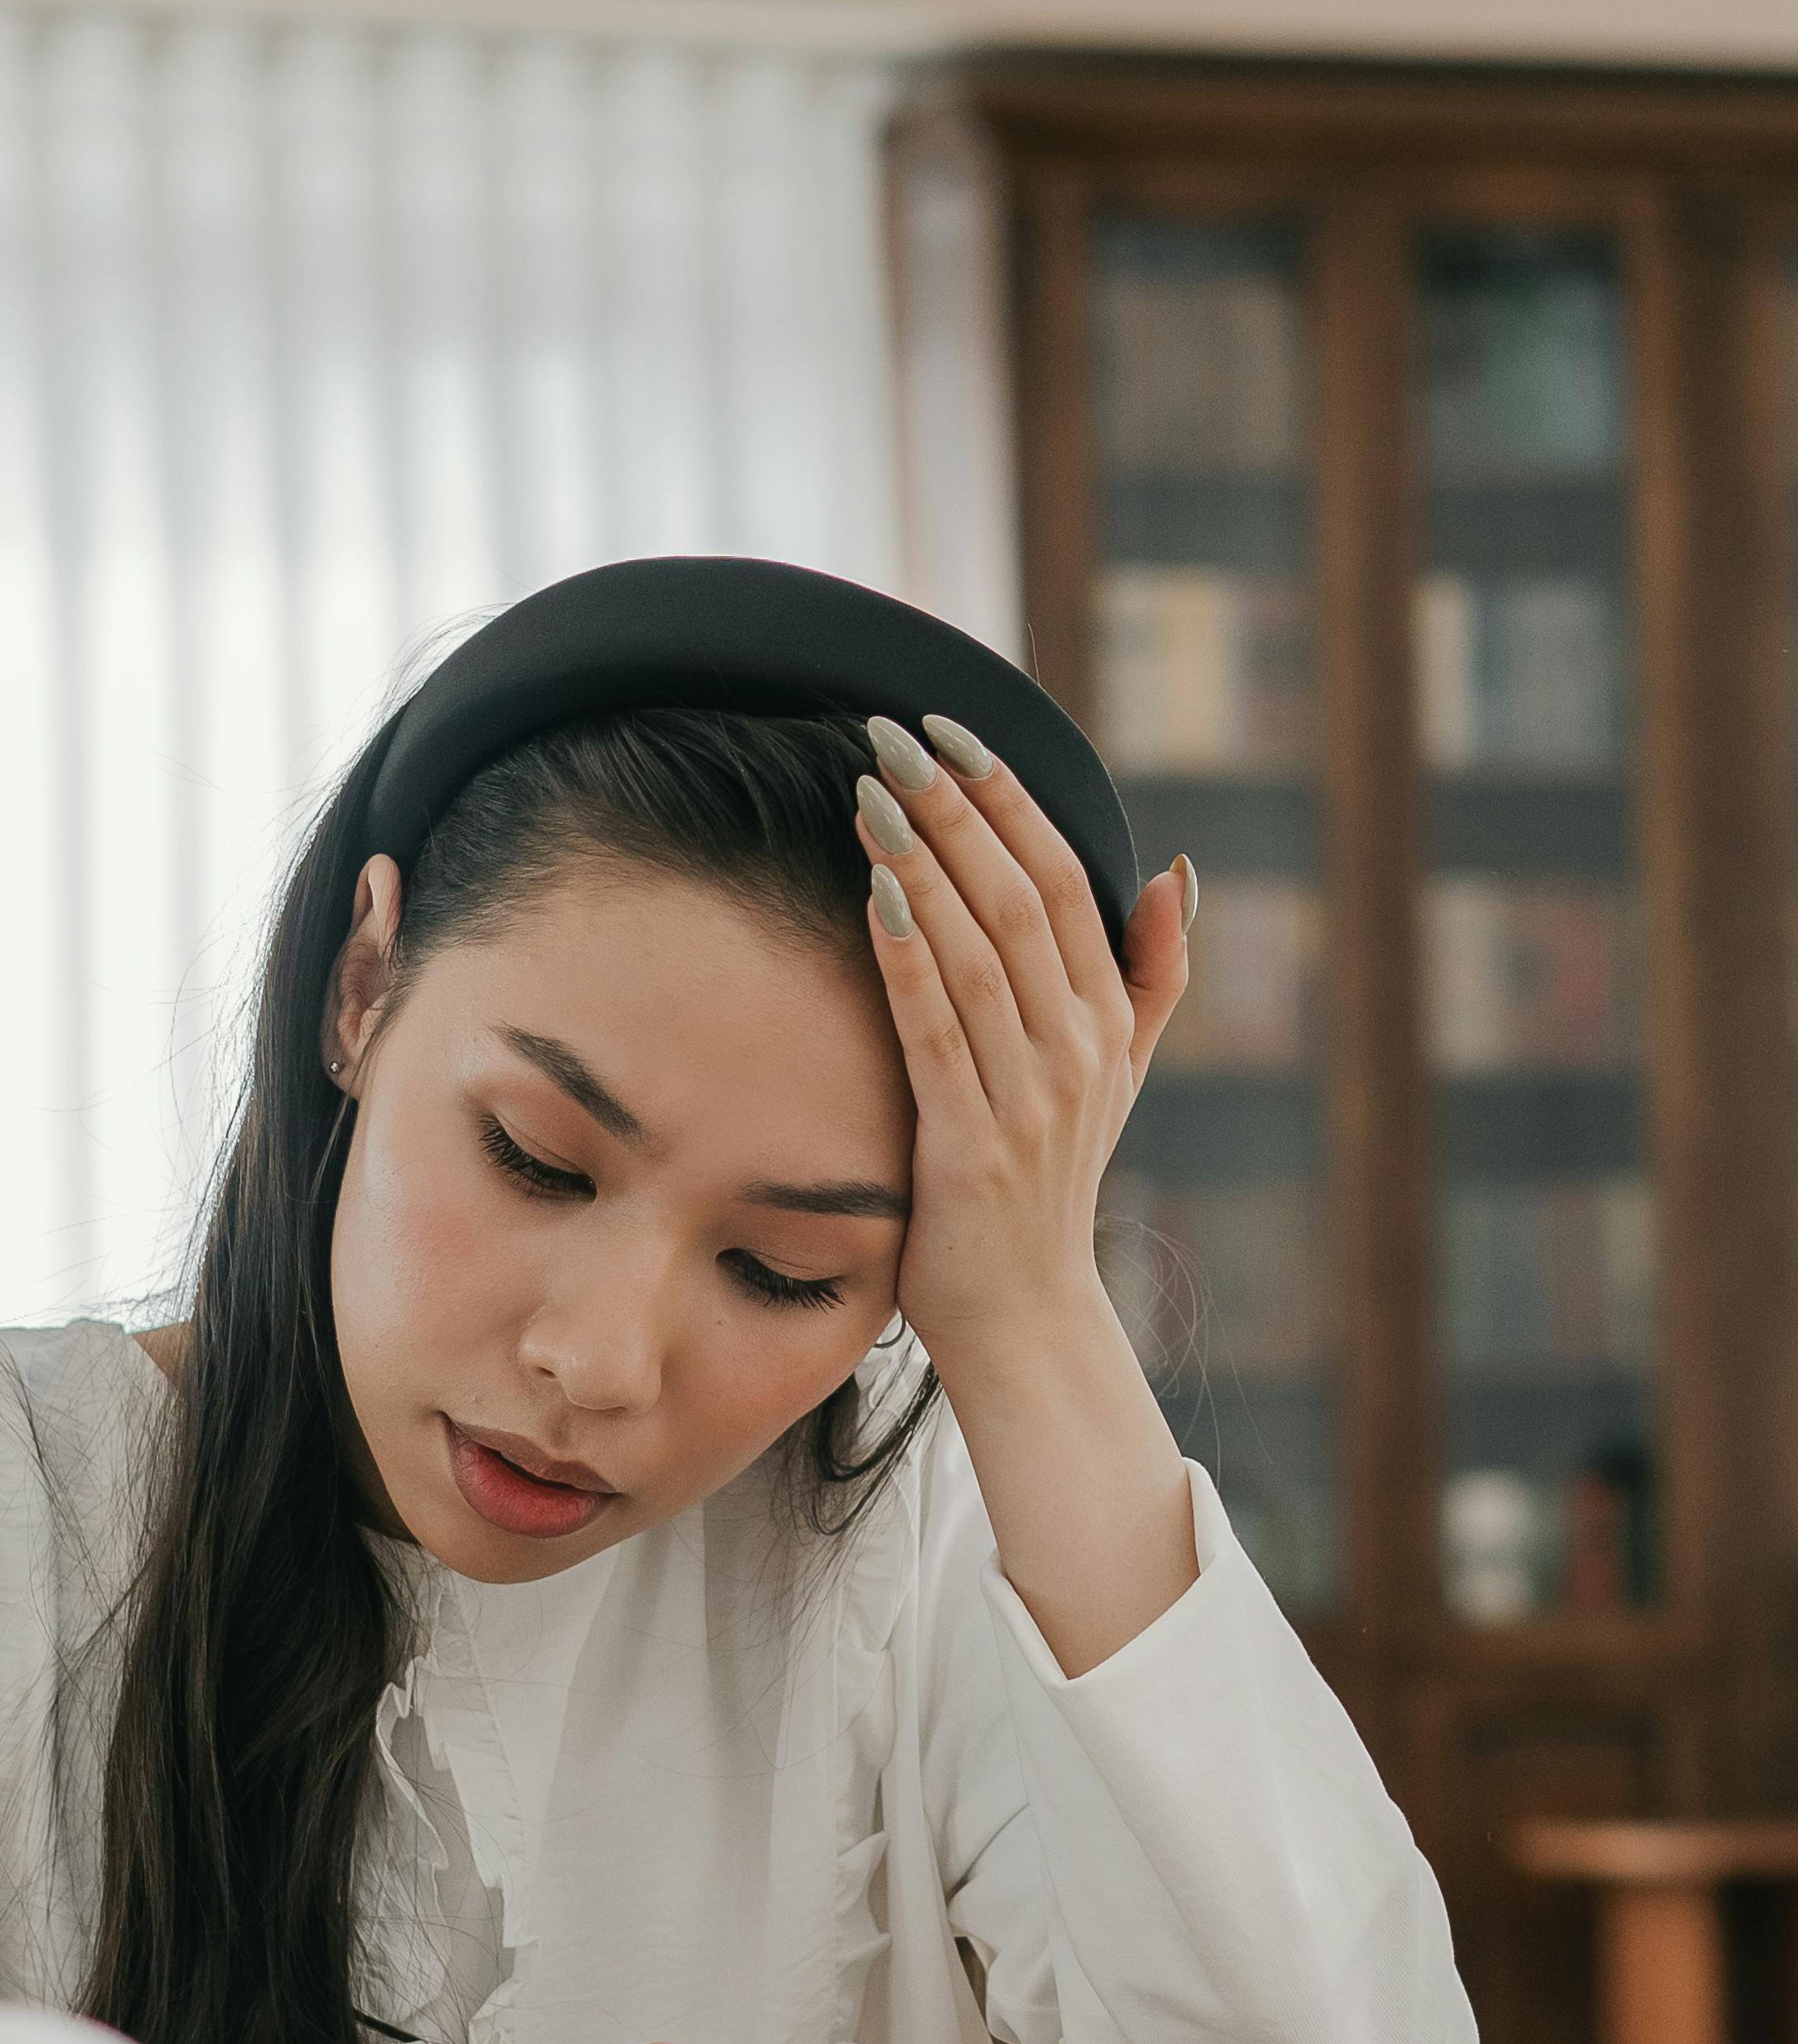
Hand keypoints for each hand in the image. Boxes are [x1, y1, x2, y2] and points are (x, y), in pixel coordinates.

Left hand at [857, 717, 1186, 1377]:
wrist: (1027, 1316)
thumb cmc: (1050, 1186)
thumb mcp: (1120, 1075)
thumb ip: (1152, 974)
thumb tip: (1176, 871)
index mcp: (1110, 1020)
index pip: (1063, 878)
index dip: (1008, 797)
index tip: (951, 728)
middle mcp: (1080, 1049)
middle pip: (1018, 898)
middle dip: (954, 807)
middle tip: (889, 731)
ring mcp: (1029, 1099)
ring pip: (977, 953)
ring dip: (923, 863)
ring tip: (868, 789)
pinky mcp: (970, 1145)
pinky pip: (936, 1033)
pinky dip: (905, 958)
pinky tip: (871, 893)